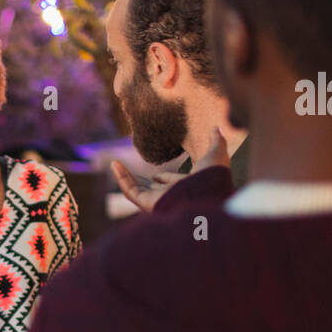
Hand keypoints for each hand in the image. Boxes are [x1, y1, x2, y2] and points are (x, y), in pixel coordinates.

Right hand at [112, 129, 231, 213]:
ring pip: (138, 190)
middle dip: (147, 183)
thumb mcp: (216, 154)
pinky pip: (131, 191)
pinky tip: (115, 164)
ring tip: (116, 164)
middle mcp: (174, 196)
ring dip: (126, 178)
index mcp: (189, 188)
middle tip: (138, 175)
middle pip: (156, 190)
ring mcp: (160, 200)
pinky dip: (122, 178)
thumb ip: (216, 141)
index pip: (174, 183)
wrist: (206, 194)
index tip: (157, 173)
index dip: (167, 177)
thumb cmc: (212, 177)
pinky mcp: (148, 203)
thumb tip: (217, 128)